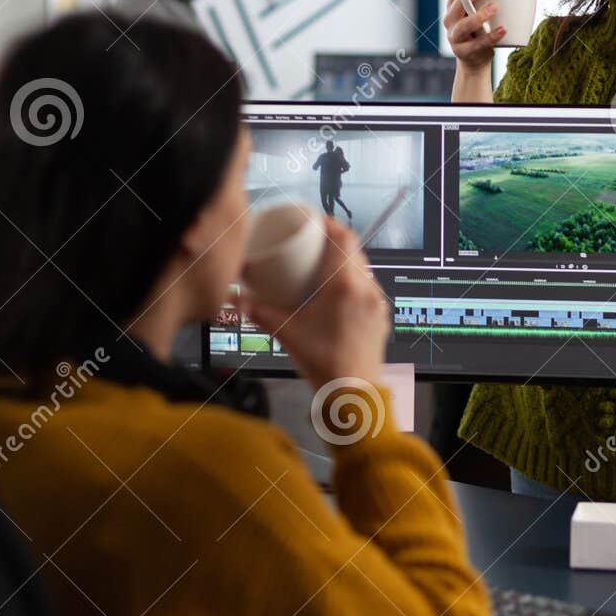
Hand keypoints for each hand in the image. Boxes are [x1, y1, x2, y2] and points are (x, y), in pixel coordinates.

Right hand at [243, 218, 390, 397]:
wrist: (353, 394)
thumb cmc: (323, 363)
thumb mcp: (286, 333)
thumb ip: (259, 312)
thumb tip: (235, 297)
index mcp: (346, 285)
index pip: (344, 238)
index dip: (330, 224)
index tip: (315, 222)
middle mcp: (367, 289)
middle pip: (355, 250)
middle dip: (335, 241)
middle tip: (314, 242)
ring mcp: (377, 303)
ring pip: (364, 268)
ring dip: (347, 261)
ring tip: (325, 264)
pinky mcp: (380, 318)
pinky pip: (369, 288)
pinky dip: (355, 281)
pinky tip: (340, 291)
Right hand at [443, 0, 505, 69]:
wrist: (474, 62)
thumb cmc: (481, 31)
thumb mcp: (480, 12)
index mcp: (453, 6)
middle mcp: (450, 19)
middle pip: (460, 1)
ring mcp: (455, 36)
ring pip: (465, 24)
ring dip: (480, 14)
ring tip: (496, 7)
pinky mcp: (463, 51)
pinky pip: (477, 44)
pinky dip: (491, 36)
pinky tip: (503, 30)